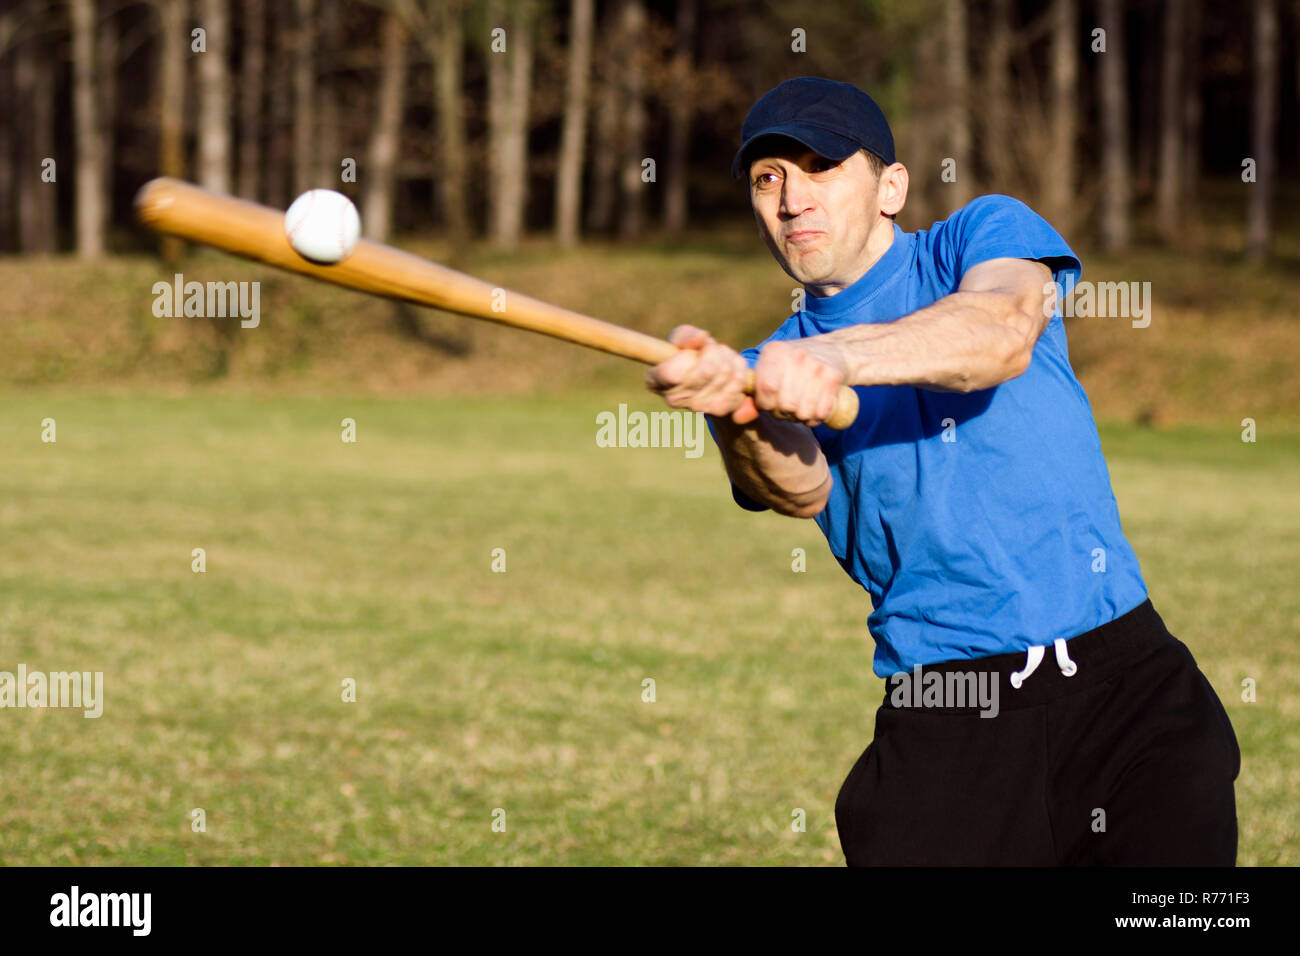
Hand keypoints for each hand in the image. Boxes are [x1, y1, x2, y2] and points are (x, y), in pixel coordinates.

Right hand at [645, 325, 759, 424]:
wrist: (708, 376)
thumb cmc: (688, 352)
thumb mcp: (681, 337)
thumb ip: (686, 335)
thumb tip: (701, 338)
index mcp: (656, 381)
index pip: (671, 373)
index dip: (685, 357)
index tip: (688, 350)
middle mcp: (674, 399)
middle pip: (706, 370)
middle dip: (713, 349)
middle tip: (709, 347)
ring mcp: (697, 407)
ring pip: (724, 372)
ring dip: (726, 355)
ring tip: (719, 355)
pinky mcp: (720, 409)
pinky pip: (737, 379)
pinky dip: (737, 366)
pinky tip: (729, 365)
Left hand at [751, 336, 850, 427]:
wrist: (832, 351)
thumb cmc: (791, 367)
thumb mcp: (770, 370)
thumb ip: (751, 394)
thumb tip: (738, 417)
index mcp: (775, 351)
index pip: (766, 388)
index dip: (766, 404)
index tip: (769, 403)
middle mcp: (796, 355)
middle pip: (785, 404)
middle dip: (783, 413)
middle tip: (786, 406)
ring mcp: (817, 366)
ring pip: (803, 412)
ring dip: (799, 417)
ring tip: (799, 407)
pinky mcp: (834, 378)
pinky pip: (821, 413)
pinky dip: (815, 418)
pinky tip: (813, 409)